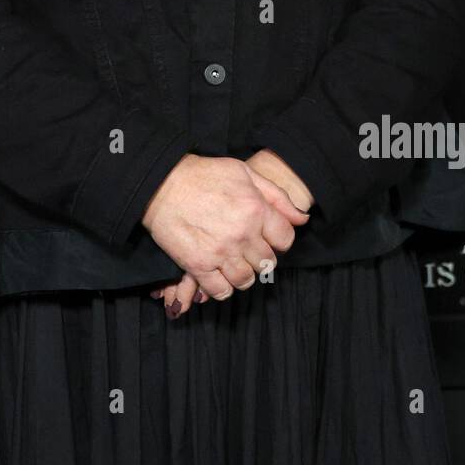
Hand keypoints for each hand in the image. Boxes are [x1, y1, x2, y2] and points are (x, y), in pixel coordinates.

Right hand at [141, 152, 309, 308]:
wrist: (161, 183)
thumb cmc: (203, 174)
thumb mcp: (244, 173)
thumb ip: (276, 196)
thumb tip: (303, 218)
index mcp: (256, 209)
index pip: (285, 240)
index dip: (277, 240)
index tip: (265, 237)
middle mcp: (242, 233)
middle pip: (267, 263)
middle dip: (260, 257)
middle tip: (247, 249)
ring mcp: (220, 251)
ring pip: (246, 280)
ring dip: (243, 274)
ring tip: (232, 262)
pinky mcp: (198, 265)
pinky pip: (221, 291)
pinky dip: (222, 287)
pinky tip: (218, 274)